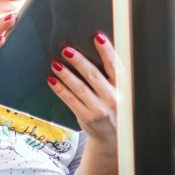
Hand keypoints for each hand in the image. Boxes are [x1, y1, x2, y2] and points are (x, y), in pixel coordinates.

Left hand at [51, 32, 119, 152]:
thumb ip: (110, 76)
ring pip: (80, 88)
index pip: (115, 66)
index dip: (107, 51)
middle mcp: (113, 98)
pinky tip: (51, 79)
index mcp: (123, 88)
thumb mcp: (119, 91)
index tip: (97, 37)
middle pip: (94, 75)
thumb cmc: (114, 107)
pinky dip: (60, 89)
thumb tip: (92, 50)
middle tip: (66, 49)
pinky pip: (70, 100)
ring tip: (55, 63)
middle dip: (79, 61)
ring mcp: (100, 109)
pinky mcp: (87, 117)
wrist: (113, 137)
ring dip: (66, 74)